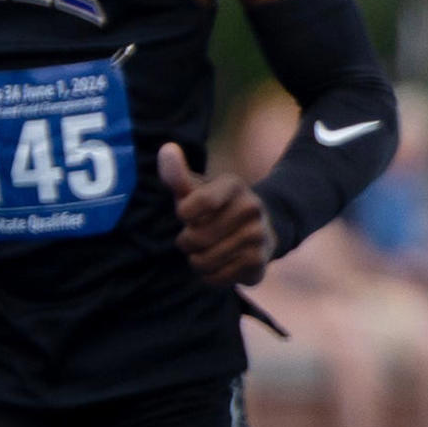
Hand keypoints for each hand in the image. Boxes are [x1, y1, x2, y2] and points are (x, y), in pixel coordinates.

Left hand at [160, 146, 269, 288]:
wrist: (260, 227)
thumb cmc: (216, 206)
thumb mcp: (196, 189)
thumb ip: (177, 174)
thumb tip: (167, 148)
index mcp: (233, 185)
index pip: (191, 207)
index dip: (184, 215)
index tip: (190, 212)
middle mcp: (252, 208)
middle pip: (194, 239)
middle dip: (188, 242)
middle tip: (198, 236)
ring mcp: (259, 235)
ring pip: (203, 261)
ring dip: (198, 260)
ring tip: (208, 251)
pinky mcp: (260, 262)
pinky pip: (218, 278)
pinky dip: (211, 276)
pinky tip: (220, 264)